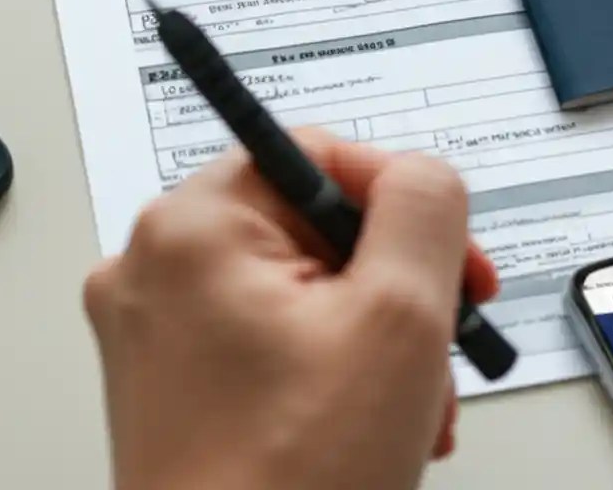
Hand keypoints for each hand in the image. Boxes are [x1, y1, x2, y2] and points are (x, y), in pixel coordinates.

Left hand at [82, 128, 498, 489]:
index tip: (454, 263)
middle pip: (318, 228)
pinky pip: (273, 338)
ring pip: (305, 288)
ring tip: (408, 404)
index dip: (405, 203)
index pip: (322, 155)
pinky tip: (370, 420)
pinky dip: (333, 367)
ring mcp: (160, 329)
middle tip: (439, 343)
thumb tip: (423, 173)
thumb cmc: (293, 481)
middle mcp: (158, 268)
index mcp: (195, 229)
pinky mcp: (174, 380)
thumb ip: (424, 209)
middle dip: (399, 288)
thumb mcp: (400, 317)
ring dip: (376, 337)